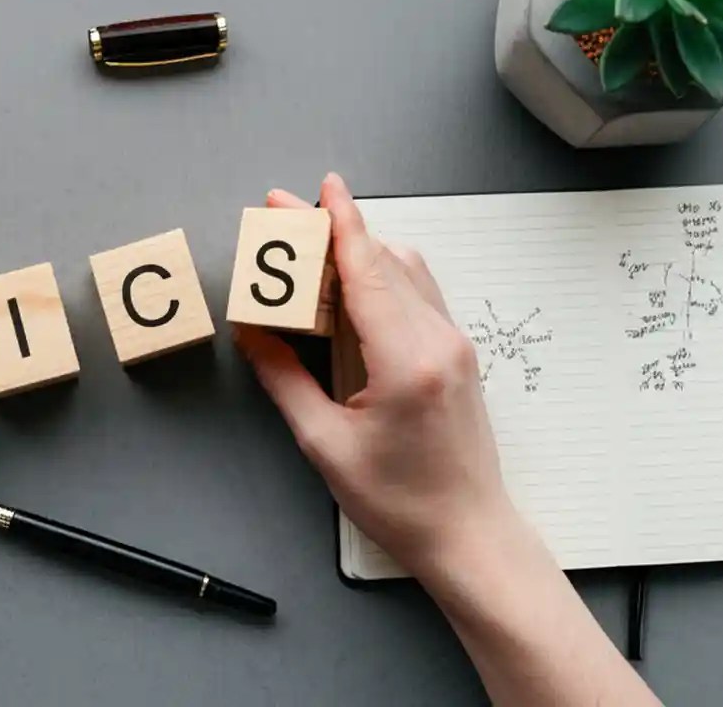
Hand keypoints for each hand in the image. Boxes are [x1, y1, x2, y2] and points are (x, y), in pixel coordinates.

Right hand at [238, 174, 659, 705]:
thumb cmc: (398, 502)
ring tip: (314, 249)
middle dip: (339, 232)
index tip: (322, 188)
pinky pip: (420, 296)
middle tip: (290, 218)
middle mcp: (438, 340)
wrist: (469, 534)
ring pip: (408, 273)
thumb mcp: (324, 443)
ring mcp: (455, 345)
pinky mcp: (458, 356)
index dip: (341, 224)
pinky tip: (353, 286)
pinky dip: (384, 277)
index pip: (368, 271)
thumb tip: (253, 334)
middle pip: (387, 261)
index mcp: (405, 360)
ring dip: (363, 252)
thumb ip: (284, 379)